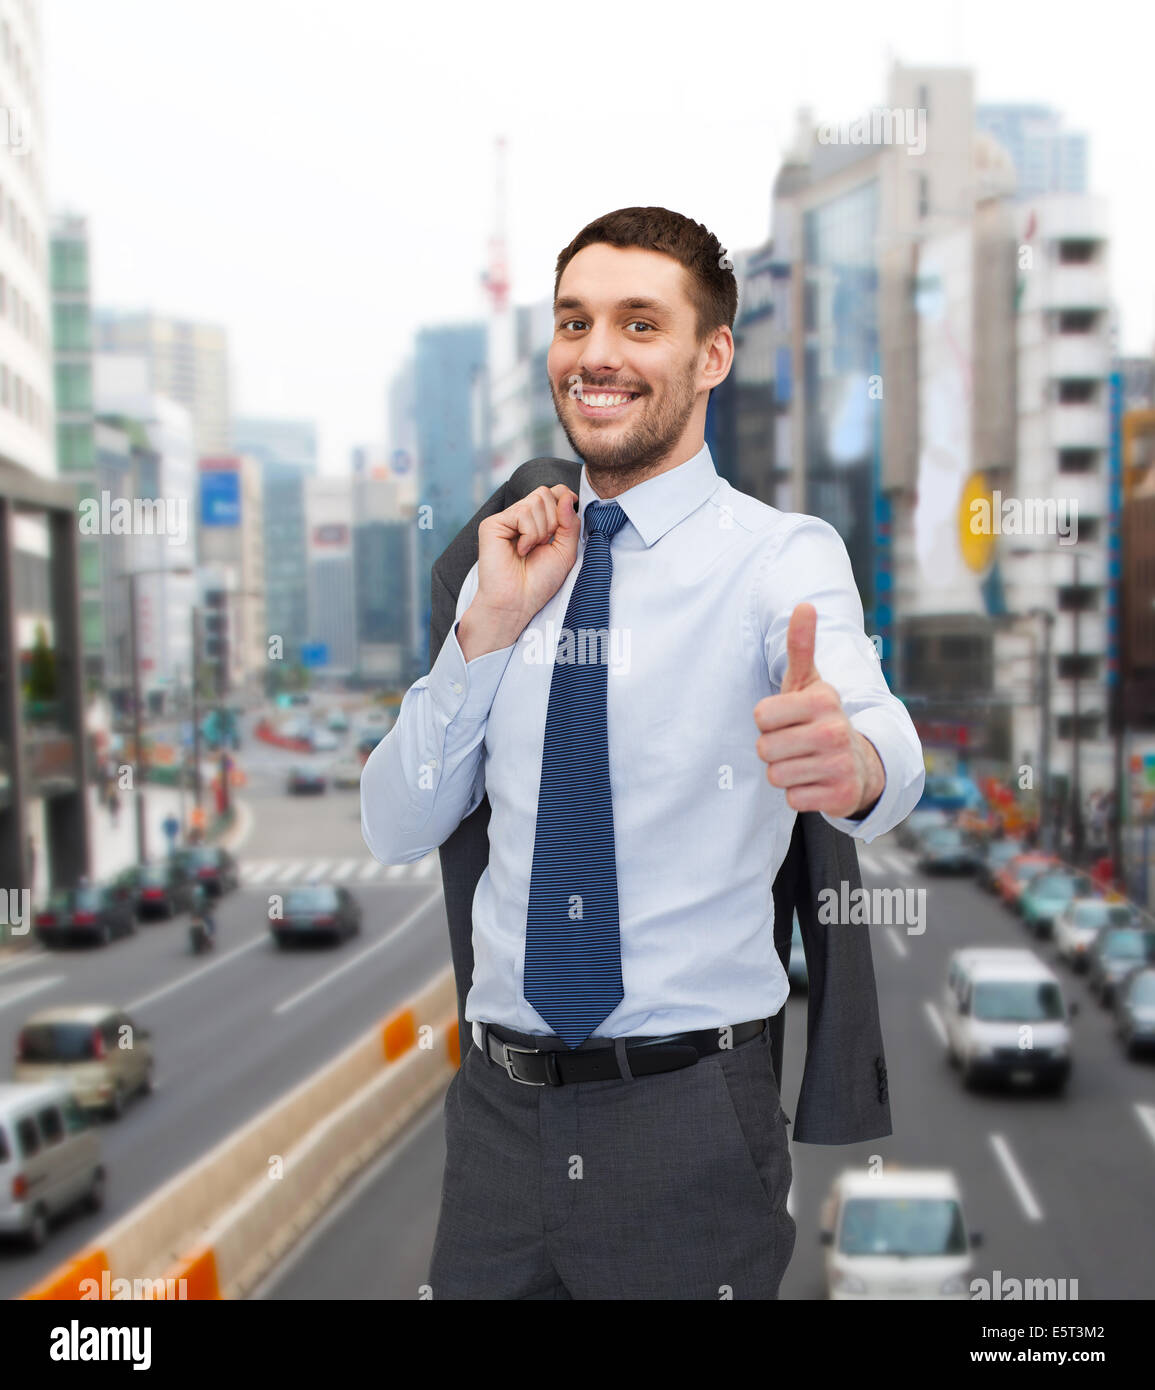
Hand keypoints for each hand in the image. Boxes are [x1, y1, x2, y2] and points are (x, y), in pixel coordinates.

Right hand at [474, 484, 580, 631]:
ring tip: (530, 550)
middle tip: (543, 544)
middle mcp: (520, 517)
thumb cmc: (540, 582)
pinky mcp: (492, 524)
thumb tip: (568, 495)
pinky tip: (520, 551)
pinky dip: (529, 534)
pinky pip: (522, 513)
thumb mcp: (566, 551)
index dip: (563, 499)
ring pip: (535, 501)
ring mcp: (506, 519)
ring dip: (541, 531)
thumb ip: (570, 522)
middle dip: (554, 520)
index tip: (565, 522)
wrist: (518, 602)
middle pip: (545, 493)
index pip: (553, 492)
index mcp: (537, 521)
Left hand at [753, 602, 884, 817]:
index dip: (768, 722)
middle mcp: (834, 730)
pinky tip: (816, 781)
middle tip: (797, 744)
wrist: (861, 764)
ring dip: (785, 772)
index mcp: (823, 699)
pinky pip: (791, 799)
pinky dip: (799, 794)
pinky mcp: (839, 796)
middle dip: (774, 750)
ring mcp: (839, 764)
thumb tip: (804, 605)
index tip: (789, 720)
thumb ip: (800, 646)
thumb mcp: (810, 682)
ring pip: (776, 776)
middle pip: (764, 749)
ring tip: (806, 762)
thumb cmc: (820, 718)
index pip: (760, 716)